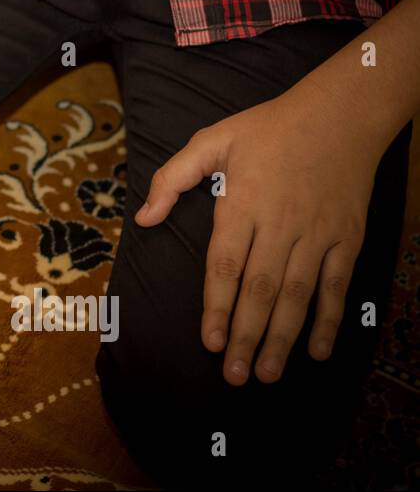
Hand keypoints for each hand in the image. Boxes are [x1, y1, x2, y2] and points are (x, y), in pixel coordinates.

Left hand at [133, 88, 382, 384]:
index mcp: (243, 203)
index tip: (210, 342)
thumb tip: (144, 218)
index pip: (226, 265)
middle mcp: (281, 224)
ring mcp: (317, 233)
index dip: (218, 307)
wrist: (340, 115)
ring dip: (283, 337)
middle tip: (235, 376)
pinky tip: (317, 350)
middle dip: (248, 336)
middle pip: (261, 289)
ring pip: (299, 294)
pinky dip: (328, 319)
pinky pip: (337, 285)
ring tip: (268, 374)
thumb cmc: (269, 128)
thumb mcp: (212, 140)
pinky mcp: (347, 237)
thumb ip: (172, 178)